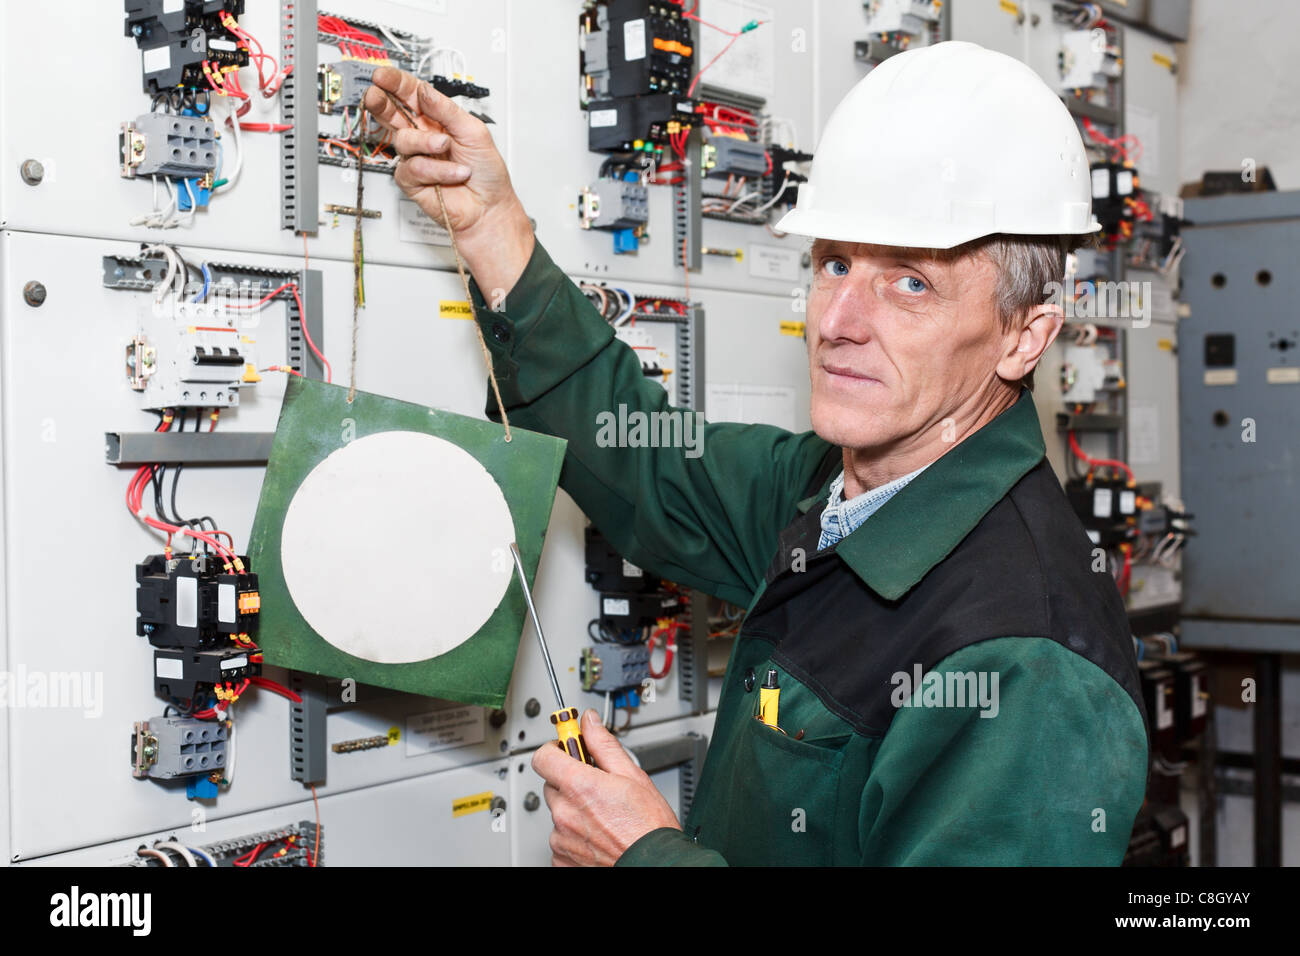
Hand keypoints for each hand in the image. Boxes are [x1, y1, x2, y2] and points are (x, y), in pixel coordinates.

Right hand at [364, 66, 533, 295]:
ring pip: (403, 141)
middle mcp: (423, 137)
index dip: (396, 84)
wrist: (489, 208)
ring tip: (447, 148)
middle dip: (381, 102)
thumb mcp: (474, 131)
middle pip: (392, 114)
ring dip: (427, 143)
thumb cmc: (487, 173)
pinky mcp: (412, 181)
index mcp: (437, 120)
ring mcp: (416, 158)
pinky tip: (453, 174)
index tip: (383, 75)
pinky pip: (412, 168)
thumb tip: (424, 91)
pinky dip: (436, 170)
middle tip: (376, 95)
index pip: (411, 95)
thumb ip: (446, 110)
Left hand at [532, 709, 680, 866]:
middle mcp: (564, 812)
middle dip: (570, 782)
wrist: (654, 865)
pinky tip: (597, 836)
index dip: (555, 749)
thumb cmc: (649, 827)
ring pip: (558, 814)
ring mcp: (561, 839)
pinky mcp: (562, 859)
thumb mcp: (632, 775)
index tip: (566, 748)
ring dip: (573, 812)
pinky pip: (560, 840)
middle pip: (552, 785)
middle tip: (597, 788)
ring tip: (603, 818)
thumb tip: (590, 722)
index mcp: (579, 786)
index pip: (543, 756)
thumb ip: (604, 744)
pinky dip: (573, 837)